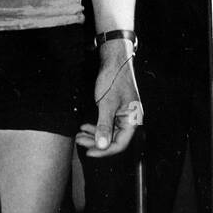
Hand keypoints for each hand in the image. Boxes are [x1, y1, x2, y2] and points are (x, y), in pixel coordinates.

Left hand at [76, 41, 142, 157]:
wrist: (115, 60)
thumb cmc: (115, 78)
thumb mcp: (107, 104)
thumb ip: (104, 125)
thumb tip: (102, 146)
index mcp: (133, 120)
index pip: (120, 144)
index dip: (104, 151)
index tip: (88, 152)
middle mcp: (130, 120)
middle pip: (113, 140)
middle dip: (95, 142)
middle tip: (79, 141)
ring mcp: (123, 115)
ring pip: (108, 132)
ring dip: (93, 135)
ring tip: (79, 135)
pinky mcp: (116, 110)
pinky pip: (106, 124)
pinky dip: (95, 127)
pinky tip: (85, 127)